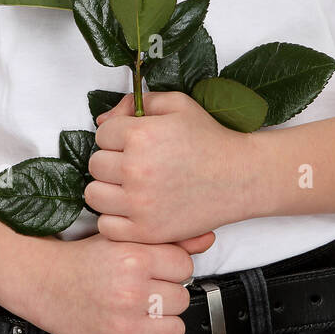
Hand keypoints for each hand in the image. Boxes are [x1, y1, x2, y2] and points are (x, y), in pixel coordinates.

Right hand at [37, 230, 214, 333]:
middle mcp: (130, 292)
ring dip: (165, 323)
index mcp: (133, 258)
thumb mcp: (124, 240)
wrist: (47, 284)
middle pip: (182, 298)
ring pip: (177, 329)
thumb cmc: (88, 260)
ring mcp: (123, 326)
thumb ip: (169, 240)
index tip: (157, 269)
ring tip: (145, 313)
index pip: (184, 265)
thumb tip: (209, 238)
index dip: (172, 267)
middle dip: (168, 294)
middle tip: (147, 291)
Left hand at [86, 91, 256, 243]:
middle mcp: (135, 169)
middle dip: (112, 161)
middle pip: (95, 165)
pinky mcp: (147, 231)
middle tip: (136, 164)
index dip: (117, 136)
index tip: (136, 142)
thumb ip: (137, 102)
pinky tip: (133, 208)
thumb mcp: (177, 104)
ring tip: (130, 186)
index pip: (102, 134)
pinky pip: (107, 226)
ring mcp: (140, 203)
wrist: (240, 177)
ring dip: (108, 189)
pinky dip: (115, 218)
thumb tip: (102, 121)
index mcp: (140, 134)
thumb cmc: (209, 138)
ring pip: (94, 195)